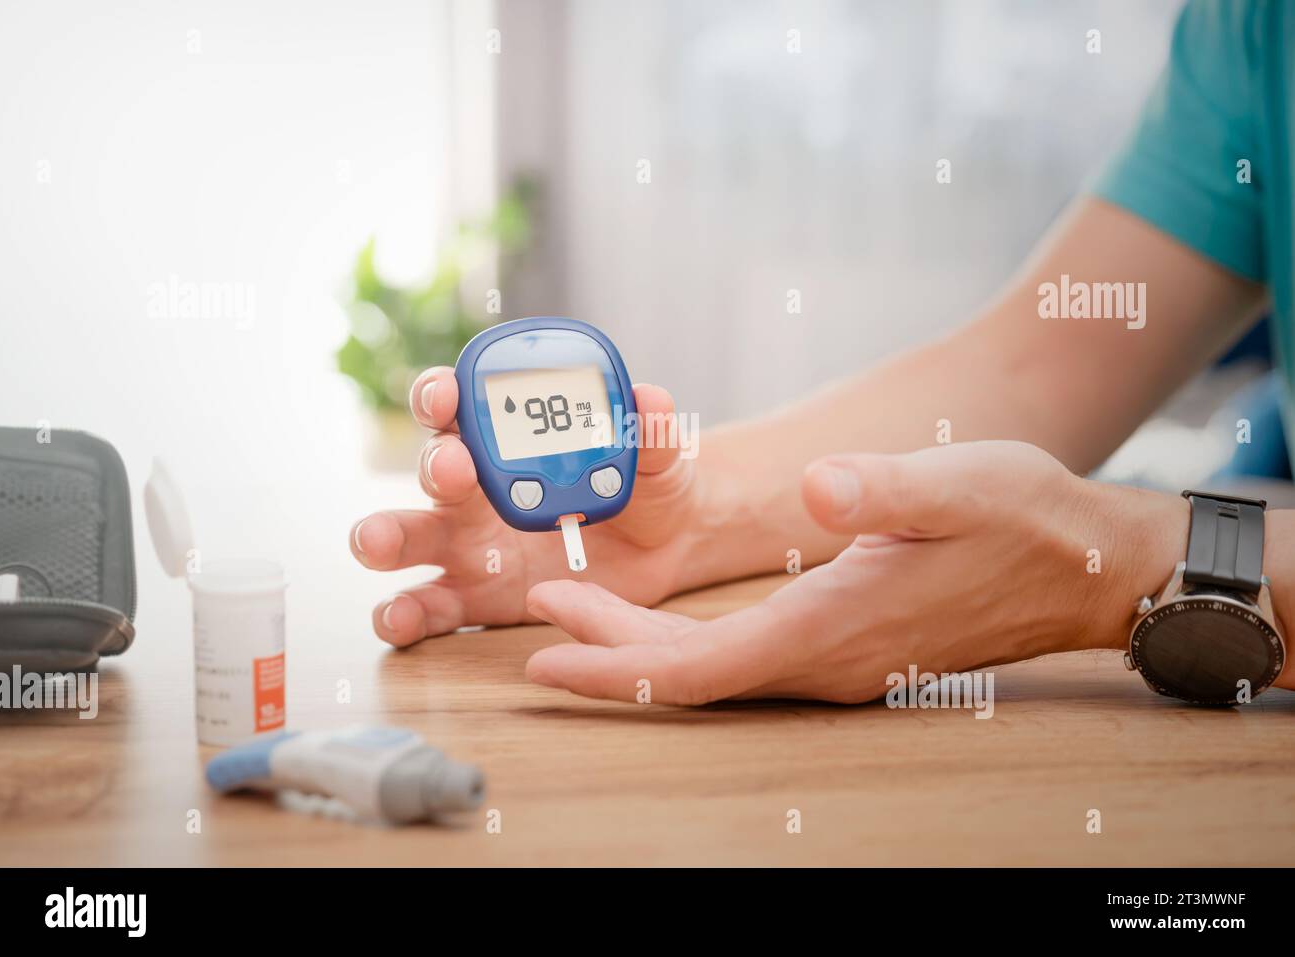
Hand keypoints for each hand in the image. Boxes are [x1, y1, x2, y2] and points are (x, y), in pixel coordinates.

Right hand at [350, 367, 701, 645]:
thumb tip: (651, 400)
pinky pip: (431, 607)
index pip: (462, 407)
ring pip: (413, 538)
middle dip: (434, 466)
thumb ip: (652, 435)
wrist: (662, 553)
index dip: (444, 394)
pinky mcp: (476, 597)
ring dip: (387, 536)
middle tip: (452, 470)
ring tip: (376, 542)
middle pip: (435, 470)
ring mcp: (470, 546)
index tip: (447, 395)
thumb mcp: (659, 461)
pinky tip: (397, 620)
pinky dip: (404, 614)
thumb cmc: (648, 489)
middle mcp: (477, 488)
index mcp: (508, 441)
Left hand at [523, 440, 1188, 704]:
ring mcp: (837, 660)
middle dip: (610, 647)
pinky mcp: (846, 644)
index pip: (704, 668)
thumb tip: (821, 489)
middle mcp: (827, 662)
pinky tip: (662, 611)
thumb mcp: (959, 485)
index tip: (547, 656)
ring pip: (716, 667)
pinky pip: (745, 656)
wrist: (1086, 565)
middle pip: (694, 674)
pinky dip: (686, 638)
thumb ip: (886, 490)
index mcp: (836, 628)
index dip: (619, 666)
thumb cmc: (1024, 520)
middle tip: (542, 606)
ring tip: (576, 598)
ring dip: (641, 640)